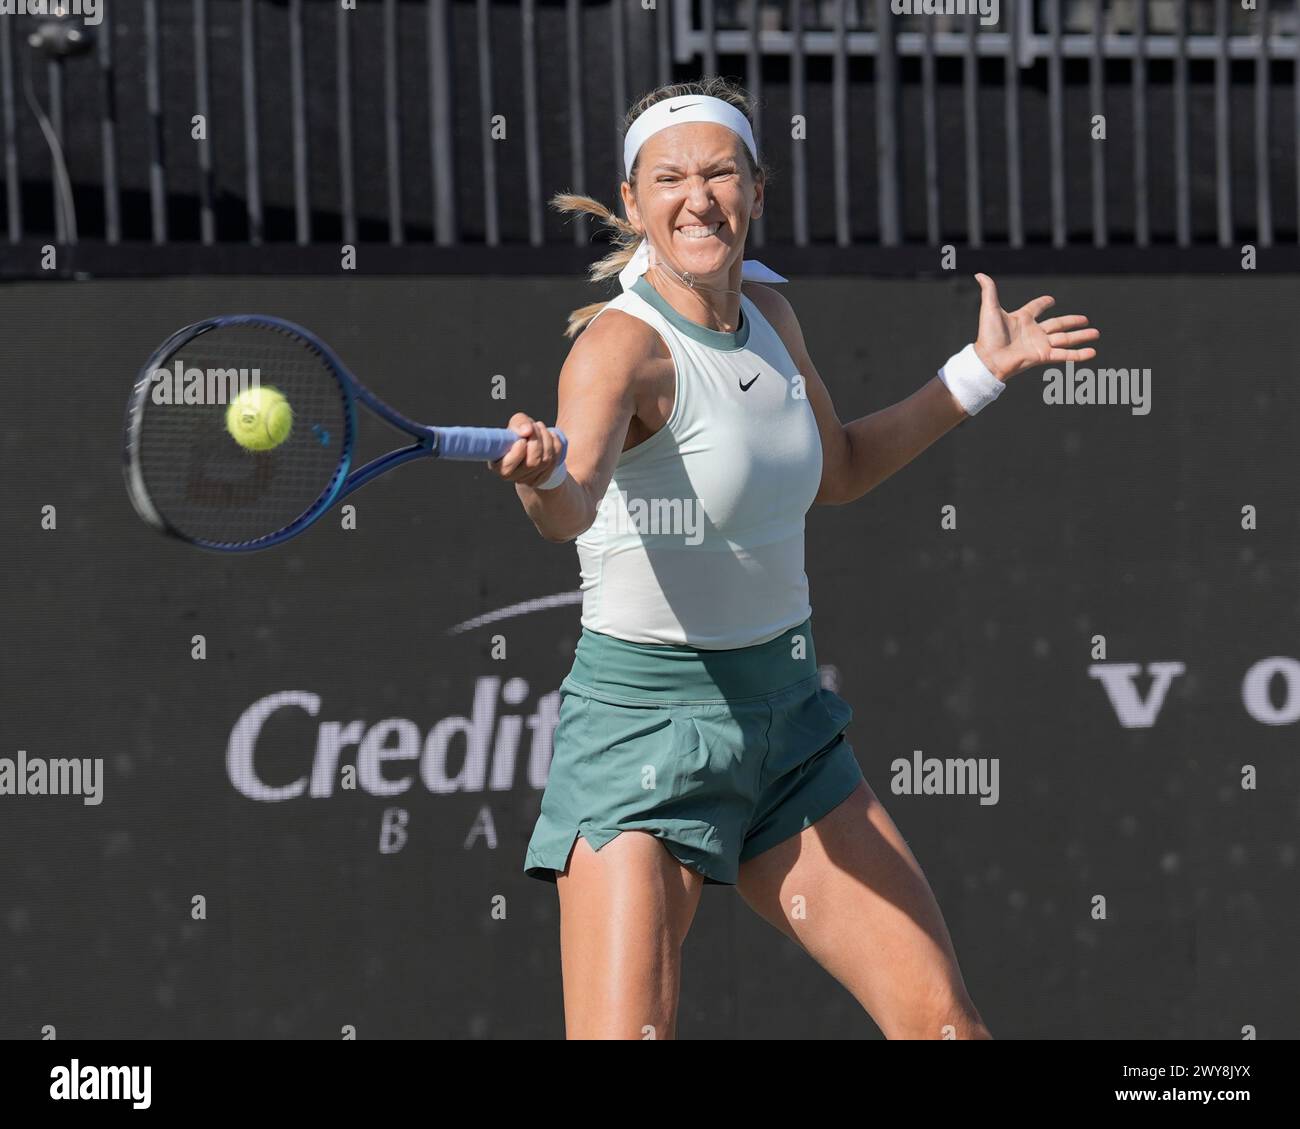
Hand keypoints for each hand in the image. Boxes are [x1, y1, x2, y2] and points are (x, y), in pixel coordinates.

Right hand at [485, 411, 563, 487]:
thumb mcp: (515, 424)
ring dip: (546, 439)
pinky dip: (555, 444)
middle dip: (537, 440)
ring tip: (541, 427)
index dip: (518, 452)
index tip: (522, 439)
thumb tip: (527, 431)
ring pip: (546, 461)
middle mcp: (514, 476)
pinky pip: (555, 460)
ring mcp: (530, 480)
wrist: (530, 444)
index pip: (508, 466)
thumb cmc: (518, 435)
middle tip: (535, 426)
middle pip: (532, 463)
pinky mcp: (543, 478)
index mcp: (499, 465)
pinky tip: (549, 436)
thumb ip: (519, 423)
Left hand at [971, 273, 1098, 381]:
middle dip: (1072, 321)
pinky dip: (1078, 354)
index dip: (1043, 303)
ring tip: (1096, 333)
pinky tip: (1092, 352)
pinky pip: (1064, 354)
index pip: (1036, 308)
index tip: (1050, 300)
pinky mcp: (1043, 356)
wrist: (988, 359)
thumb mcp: (989, 309)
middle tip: (1085, 319)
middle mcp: (1033, 332)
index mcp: (1022, 319)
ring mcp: (1040, 345)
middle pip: (1058, 324)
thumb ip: (989, 290)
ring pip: (1066, 338)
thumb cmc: (987, 336)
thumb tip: (979, 274)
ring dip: (1081, 336)